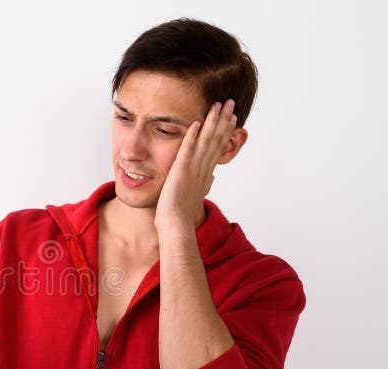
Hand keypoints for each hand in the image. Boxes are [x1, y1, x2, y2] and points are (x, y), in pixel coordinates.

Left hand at [155, 99, 236, 231]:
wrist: (176, 225)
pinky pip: (187, 150)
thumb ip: (203, 184)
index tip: (232, 117)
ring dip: (212, 122)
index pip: (217, 147)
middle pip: (216, 139)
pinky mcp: (181, 171)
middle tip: (231, 102)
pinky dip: (192, 136)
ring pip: (206, 141)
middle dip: (224, 120)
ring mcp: (193, 170)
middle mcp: (203, 169)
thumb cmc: (181, 215)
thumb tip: (211, 180)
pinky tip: (196, 122)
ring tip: (218, 105)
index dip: (225, 131)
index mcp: (206, 174)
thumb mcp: (195, 195)